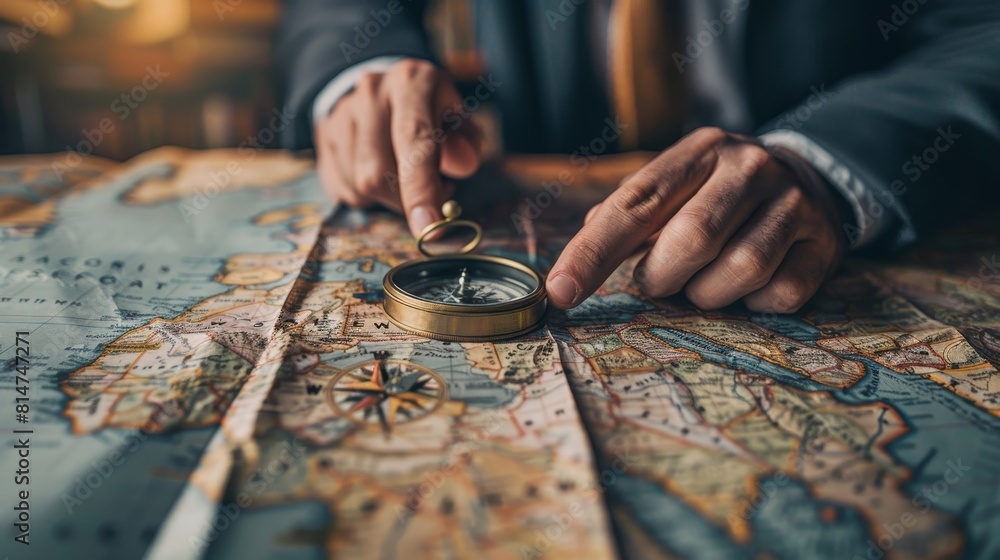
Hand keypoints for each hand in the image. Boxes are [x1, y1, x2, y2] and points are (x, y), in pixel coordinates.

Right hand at [314, 59, 480, 235]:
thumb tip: (464, 165)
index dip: (421, 188)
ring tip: (404, 177)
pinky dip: (368, 196)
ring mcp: (341, 114)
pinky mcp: (324, 136)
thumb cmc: (430, 110)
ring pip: (360, 186)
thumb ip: (466, 142)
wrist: (383, 87)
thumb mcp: (458, 118)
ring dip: (388, 199)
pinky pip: (343, 189)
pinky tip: (382, 174)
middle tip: (429, 198)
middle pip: (378, 173)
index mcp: (411, 83)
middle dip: (405, 202)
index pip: (414, 141)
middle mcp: (370, 93)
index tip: (428, 225)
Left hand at [546, 127, 848, 312]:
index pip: (634, 205)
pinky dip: (754, 304)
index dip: (593, 252)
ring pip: (738, 273)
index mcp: (698, 152)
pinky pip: (779, 296)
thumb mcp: (672, 188)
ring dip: (707, 295)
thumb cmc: (717, 194)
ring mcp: (794, 203)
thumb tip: (574, 265)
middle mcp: (749, 167)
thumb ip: (625, 218)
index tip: (561, 292)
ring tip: (705, 282)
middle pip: (690, 240)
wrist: (809, 180)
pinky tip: (751, 286)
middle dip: (663, 277)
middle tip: (659, 281)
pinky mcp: (825, 243)